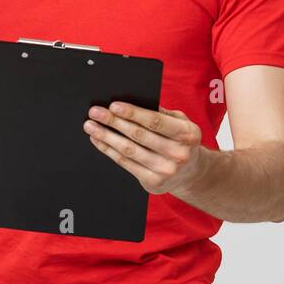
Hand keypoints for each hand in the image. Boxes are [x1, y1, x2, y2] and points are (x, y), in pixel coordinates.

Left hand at [83, 102, 206, 195]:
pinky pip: (125, 163)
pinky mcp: (153, 182)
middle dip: (113, 122)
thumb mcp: (181, 123)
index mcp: (187, 134)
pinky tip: (99, 140)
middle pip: (138, 135)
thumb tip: (134, 101)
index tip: (113, 105)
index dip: (133, 113)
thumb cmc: (182, 141)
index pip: (155, 121)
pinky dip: (109, 151)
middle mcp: (178, 154)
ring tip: (91, 126)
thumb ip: (162, 113)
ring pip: (129, 150)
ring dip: (106, 136)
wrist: (192, 174)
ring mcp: (166, 170)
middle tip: (95, 112)